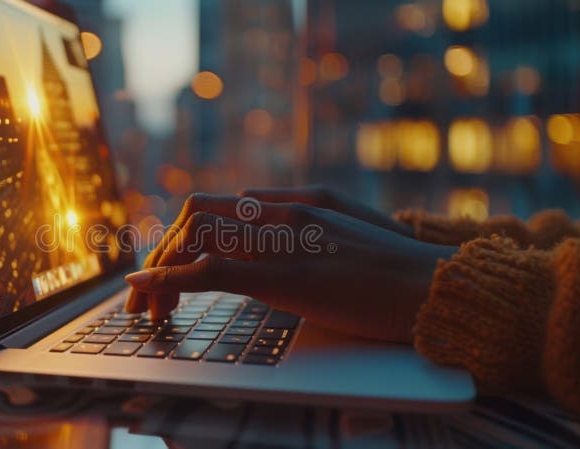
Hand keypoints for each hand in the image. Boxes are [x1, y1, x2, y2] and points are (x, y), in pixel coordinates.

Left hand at [124, 193, 455, 342]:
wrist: (434, 286)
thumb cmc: (392, 267)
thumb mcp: (344, 225)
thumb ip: (300, 214)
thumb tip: (253, 206)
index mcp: (294, 202)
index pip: (215, 208)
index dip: (180, 238)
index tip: (165, 271)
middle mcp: (283, 212)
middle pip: (195, 215)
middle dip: (161, 251)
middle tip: (145, 293)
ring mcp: (284, 241)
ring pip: (197, 237)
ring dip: (161, 270)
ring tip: (147, 308)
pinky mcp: (289, 275)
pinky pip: (215, 270)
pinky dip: (173, 278)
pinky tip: (150, 289)